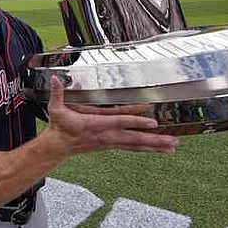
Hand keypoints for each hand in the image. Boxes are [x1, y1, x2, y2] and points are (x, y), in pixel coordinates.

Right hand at [45, 75, 178, 156]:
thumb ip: (57, 93)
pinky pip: (132, 148)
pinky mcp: (111, 145)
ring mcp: (110, 142)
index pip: (120, 122)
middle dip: (154, 139)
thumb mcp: (56, 108)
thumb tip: (55, 78)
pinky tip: (158, 150)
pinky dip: (147, 148)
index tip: (152, 122)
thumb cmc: (59, 126)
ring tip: (172, 147)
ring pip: (136, 145)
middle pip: (134, 138)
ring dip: (155, 146)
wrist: (58, 146)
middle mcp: (106, 136)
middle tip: (173, 141)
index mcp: (96, 125)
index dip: (136, 121)